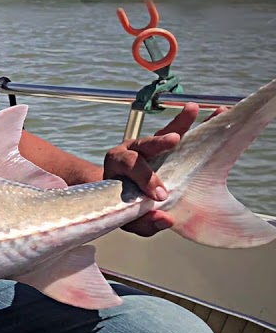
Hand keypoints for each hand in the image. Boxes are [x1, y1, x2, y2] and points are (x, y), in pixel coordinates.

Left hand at [103, 102, 223, 235]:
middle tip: (175, 140)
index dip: (145, 178)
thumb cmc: (123, 205)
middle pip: (143, 143)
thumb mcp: (129, 218)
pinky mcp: (164, 146)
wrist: (117, 194)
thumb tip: (166, 218)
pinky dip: (192, 124)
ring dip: (180, 123)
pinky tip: (215, 112)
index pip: (129, 165)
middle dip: (159, 143)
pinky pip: (179, 133)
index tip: (161, 195)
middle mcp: (130, 150)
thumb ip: (144, 221)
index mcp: (117, 164)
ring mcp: (148, 146)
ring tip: (192, 110)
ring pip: (163, 134)